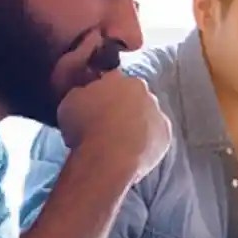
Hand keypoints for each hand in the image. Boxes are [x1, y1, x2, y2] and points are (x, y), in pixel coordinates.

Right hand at [57, 49, 170, 180]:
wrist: (109, 159)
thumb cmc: (86, 127)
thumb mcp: (71, 100)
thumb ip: (83, 91)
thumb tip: (88, 93)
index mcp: (122, 79)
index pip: (113, 79)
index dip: (103, 92)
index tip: (95, 105)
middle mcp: (145, 92)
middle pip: (133, 96)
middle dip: (123, 106)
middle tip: (107, 123)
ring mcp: (158, 114)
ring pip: (147, 115)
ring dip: (137, 123)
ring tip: (120, 140)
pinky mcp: (166, 135)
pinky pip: (156, 134)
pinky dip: (147, 140)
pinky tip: (133, 150)